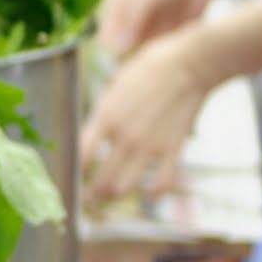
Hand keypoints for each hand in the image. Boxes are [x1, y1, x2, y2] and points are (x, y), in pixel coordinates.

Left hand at [80, 30, 215, 202]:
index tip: (72, 176)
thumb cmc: (151, 66)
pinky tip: (149, 193)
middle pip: (101, 179)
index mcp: (106, 117)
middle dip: (92, 193)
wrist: (190, 63)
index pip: (81, 155)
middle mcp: (125, 137)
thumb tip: (96, 128)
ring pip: (125, 187)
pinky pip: (162, 182)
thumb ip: (105, 110)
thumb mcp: (117, 84)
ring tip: (112, 196)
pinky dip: (155, 192)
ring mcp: (149, 147)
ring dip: (116, 195)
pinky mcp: (173, 150)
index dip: (73, 171)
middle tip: (89, 198)